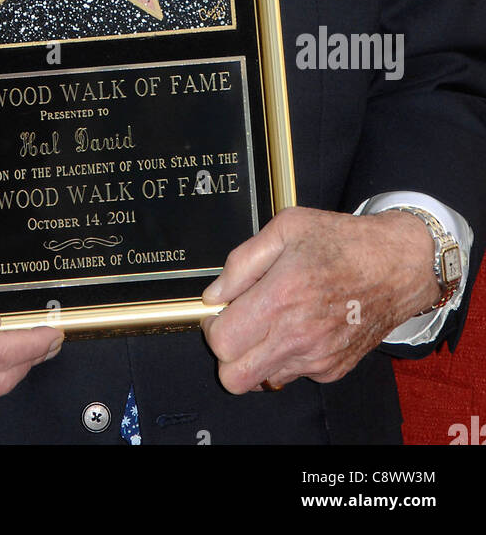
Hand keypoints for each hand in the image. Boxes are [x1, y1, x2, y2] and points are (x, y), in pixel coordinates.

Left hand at [200, 205, 437, 392]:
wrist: (396, 265)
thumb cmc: (343, 242)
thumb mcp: (286, 228)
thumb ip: (242, 262)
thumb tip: (215, 294)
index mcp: (281, 297)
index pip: (222, 342)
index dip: (212, 327)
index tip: (219, 312)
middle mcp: (298, 335)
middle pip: (235, 378)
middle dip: (227, 354)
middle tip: (237, 325)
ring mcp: (317, 357)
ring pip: (262, 379)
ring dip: (257, 355)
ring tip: (272, 320)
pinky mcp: (333, 368)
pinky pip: (292, 373)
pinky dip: (286, 355)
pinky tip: (299, 325)